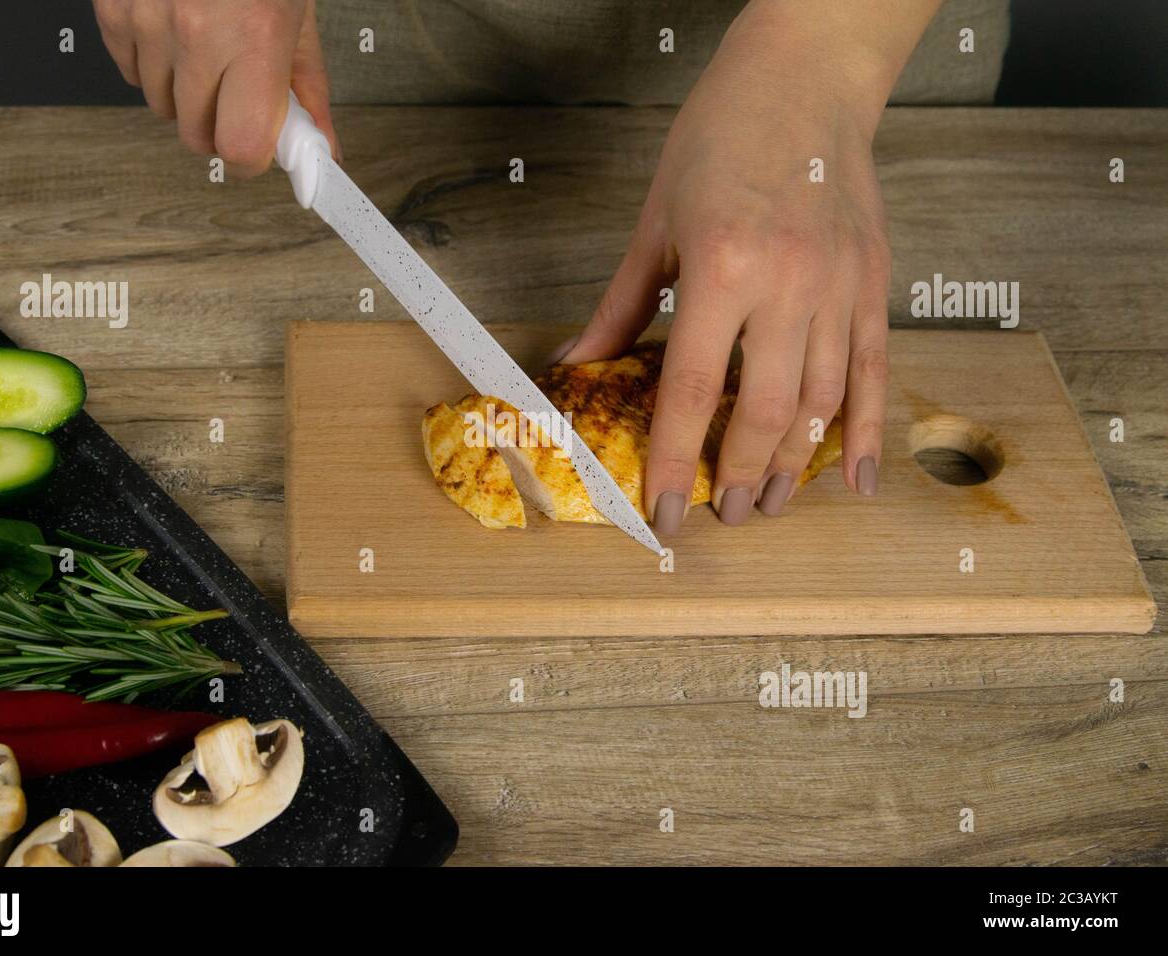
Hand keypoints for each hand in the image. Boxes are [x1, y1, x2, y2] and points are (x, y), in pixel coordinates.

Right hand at [93, 0, 339, 175]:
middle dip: (218, 126)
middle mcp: (197, 32)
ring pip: (159, 106)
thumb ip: (308, 86)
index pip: (239, 146)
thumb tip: (322, 147)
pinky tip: (174, 28)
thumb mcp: (298, 14)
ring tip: (207, 46)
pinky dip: (152, 62)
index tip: (258, 151)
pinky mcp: (112, 7)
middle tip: (236, 94)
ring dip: (184, 93)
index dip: (250, 158)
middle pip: (195, 135)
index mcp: (255, 38)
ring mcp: (147, 19)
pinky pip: (129, 70)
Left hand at [560, 0, 938, 532]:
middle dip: (738, 476)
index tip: (661, 510)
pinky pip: (874, 373)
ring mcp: (840, 288)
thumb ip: (622, 305)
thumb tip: (579, 365)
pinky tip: (860, 480)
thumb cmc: (721, 138)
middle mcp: (789, 286)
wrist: (806, 77)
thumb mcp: (655, 220)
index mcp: (723, 268)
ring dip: (794, 466)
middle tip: (721, 514)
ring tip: (768, 503)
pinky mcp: (874, 284)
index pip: (693, 391)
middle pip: (764, 412)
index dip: (673, 459)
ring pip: (822, 403)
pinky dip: (867, 432)